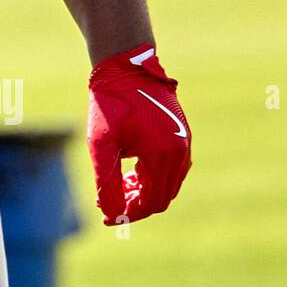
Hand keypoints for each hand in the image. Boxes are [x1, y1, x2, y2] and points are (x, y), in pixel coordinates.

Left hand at [87, 45, 191, 224]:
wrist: (126, 68)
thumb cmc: (110, 104)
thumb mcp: (101, 144)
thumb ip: (107, 181)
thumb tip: (112, 214)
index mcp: (163, 156)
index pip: (151, 202)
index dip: (129, 214)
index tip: (107, 218)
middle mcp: (180, 152)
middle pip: (162, 197)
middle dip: (136, 205)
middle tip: (110, 203)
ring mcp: (185, 144)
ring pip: (169, 185)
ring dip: (146, 192)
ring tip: (120, 186)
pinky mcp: (183, 136)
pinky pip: (173, 169)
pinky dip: (154, 177)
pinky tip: (132, 172)